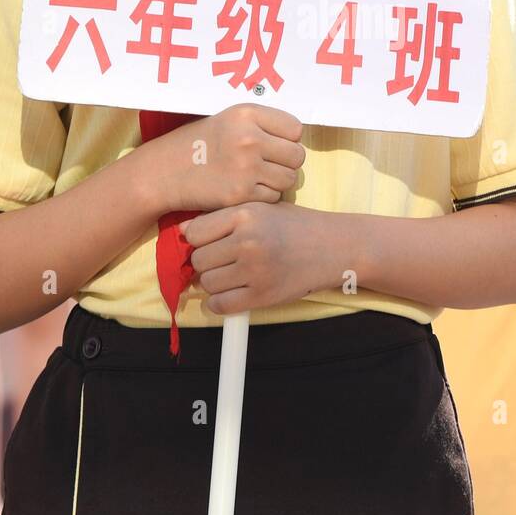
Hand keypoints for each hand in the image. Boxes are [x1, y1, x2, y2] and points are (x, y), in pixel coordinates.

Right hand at [141, 102, 304, 214]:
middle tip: (270, 164)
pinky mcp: (241, 194)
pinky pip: (273, 197)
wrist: (165, 172)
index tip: (274, 144)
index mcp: (247, 114)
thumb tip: (297, 138)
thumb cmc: (199, 144)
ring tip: (258, 177)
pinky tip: (247, 189)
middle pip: (297, 156)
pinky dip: (264, 197)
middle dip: (287, 162)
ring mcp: (246, 168)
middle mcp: (249, 138)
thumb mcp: (228, 119)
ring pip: (289, 179)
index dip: (288, 139)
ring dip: (278, 181)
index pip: (295, 129)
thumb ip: (262, 124)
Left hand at [181, 202, 342, 314]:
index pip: (195, 232)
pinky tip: (232, 292)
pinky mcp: (262, 296)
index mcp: (246, 214)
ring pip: (207, 283)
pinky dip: (220, 303)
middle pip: (198, 260)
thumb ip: (223, 217)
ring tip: (231, 274)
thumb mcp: (261, 209)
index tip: (211, 242)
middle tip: (223, 260)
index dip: (198, 239)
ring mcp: (255, 271)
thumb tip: (183, 231)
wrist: (332, 247)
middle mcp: (248, 242)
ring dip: (214, 282)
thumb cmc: (294, 225)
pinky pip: (221, 305)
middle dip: (206, 262)